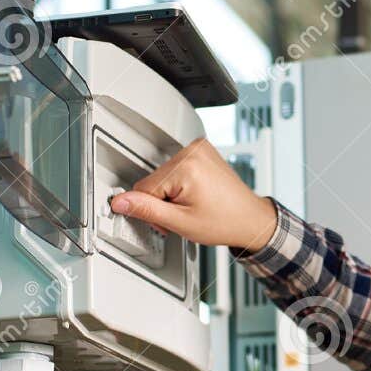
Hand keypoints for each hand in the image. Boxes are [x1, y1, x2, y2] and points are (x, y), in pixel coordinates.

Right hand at [109, 139, 277, 250]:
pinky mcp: (202, 150)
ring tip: (193, 205)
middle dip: (163, 201)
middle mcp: (193, 151)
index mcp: (186, 166)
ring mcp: (199, 148)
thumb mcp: (180, 222)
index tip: (169, 219)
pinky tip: (196, 194)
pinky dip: (180, 184)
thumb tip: (120, 201)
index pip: (143, 188)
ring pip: (163, 175)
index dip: (153, 210)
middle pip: (153, 180)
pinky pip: (176, 168)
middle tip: (184, 214)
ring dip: (171, 193)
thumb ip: (147, 210)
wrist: (250, 218)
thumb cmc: (225, 221)